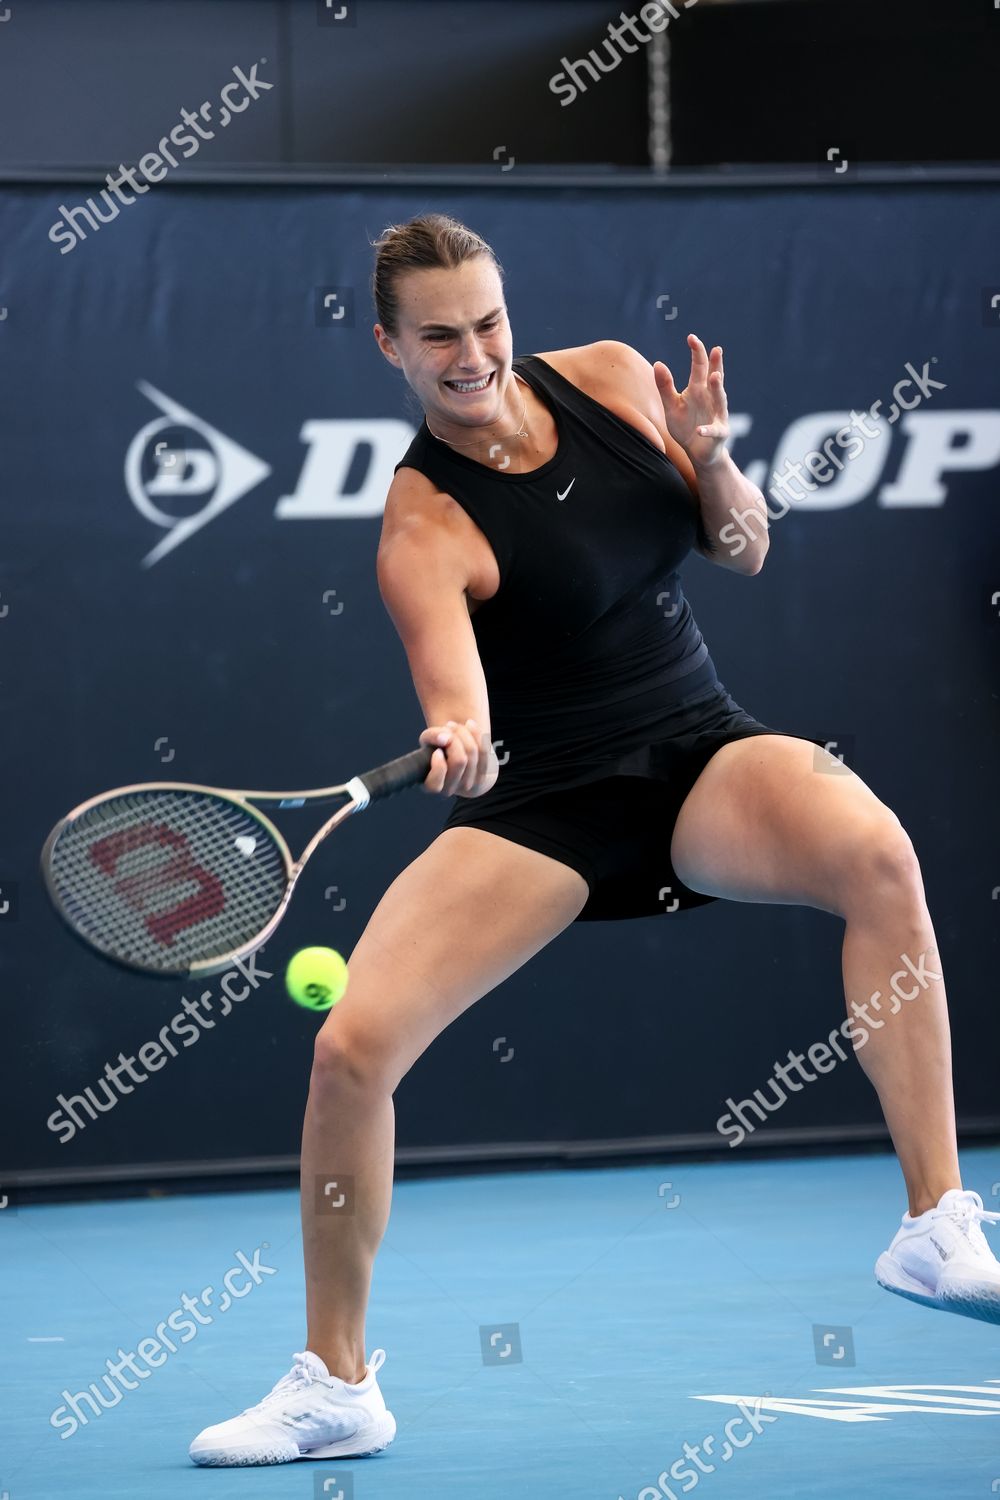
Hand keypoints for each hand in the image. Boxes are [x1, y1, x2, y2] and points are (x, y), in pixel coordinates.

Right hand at [418, 719, 498, 797]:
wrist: (453, 751)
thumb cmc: (437, 746)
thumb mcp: (427, 740)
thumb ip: (431, 737)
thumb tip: (445, 738)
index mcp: (431, 786)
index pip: (435, 784)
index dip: (438, 765)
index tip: (437, 751)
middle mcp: (450, 789)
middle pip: (459, 761)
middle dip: (454, 739)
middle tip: (447, 729)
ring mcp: (468, 784)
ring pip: (472, 752)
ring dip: (463, 732)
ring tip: (454, 726)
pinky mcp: (482, 775)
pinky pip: (484, 750)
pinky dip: (476, 733)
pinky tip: (469, 725)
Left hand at [653, 334, 729, 468]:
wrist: (698, 452)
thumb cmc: (686, 425)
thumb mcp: (672, 405)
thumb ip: (665, 386)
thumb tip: (657, 363)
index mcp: (699, 389)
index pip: (699, 367)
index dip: (697, 352)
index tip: (691, 337)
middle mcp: (711, 398)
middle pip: (714, 378)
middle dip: (715, 364)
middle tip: (716, 349)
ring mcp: (717, 415)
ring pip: (720, 400)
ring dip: (718, 389)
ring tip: (715, 377)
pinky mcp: (719, 433)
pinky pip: (714, 431)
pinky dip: (707, 431)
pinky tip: (699, 430)